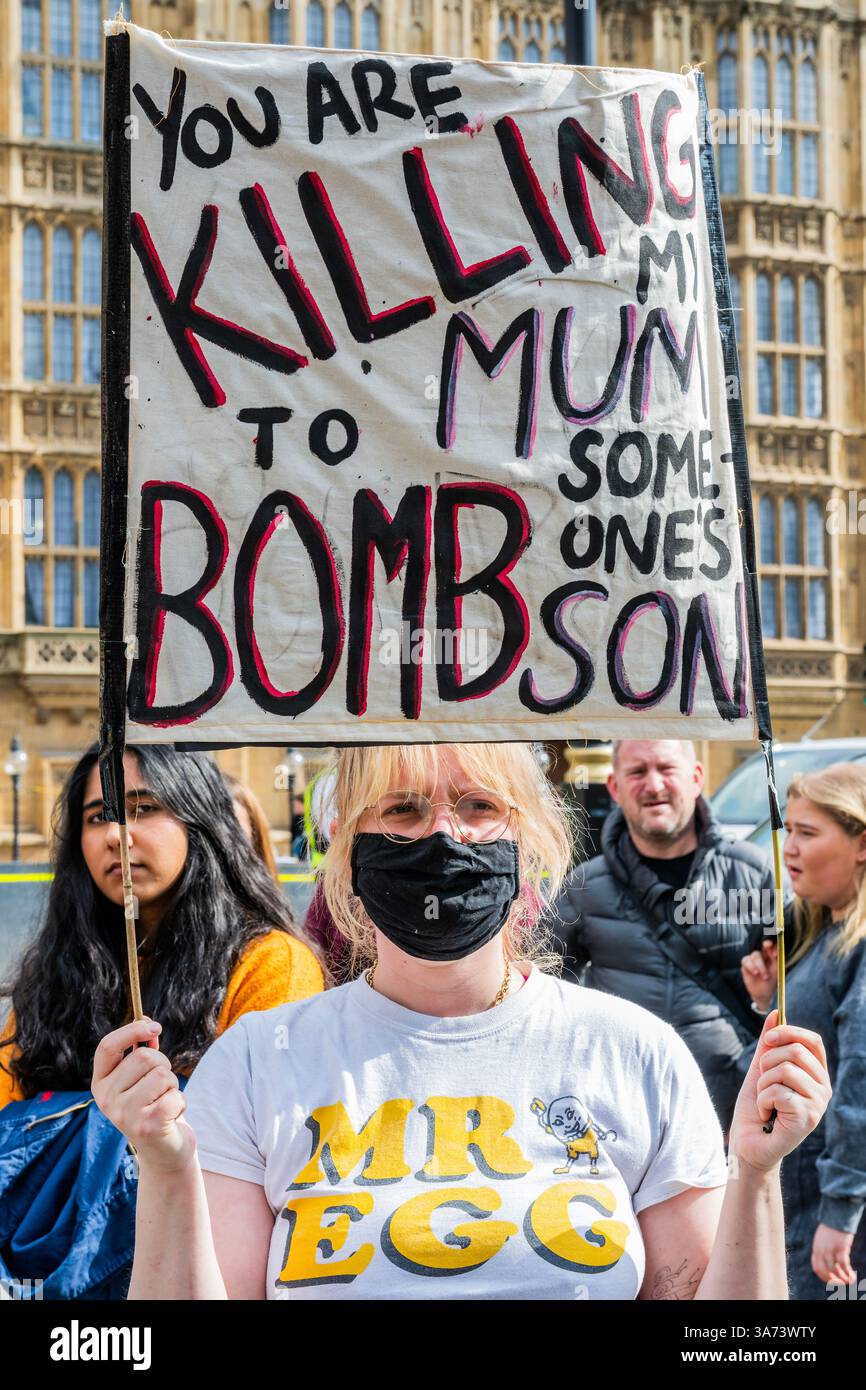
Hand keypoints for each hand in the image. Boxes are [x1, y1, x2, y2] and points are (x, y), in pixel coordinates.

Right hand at [91, 1017, 195, 1174]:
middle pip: (144, 1057)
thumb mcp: (143, 1079)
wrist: (163, 1152)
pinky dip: (181, 1102)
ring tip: (165, 1102)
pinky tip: (171, 1116)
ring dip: (173, 1085)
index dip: (131, 1031)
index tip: (155, 1027)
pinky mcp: (146, 1127)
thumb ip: (142, 1052)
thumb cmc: (154, 1107)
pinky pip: (174, 1095)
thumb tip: (148, 1023)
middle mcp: (106, 1099)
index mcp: (100, 1083)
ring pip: (162, 1074)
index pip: (107, 1047)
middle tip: (163, 1085)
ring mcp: (124, 1115)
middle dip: (164, 1065)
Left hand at [728, 1010, 830, 1174]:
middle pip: (796, 1051)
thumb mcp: (761, 1069)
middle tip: (762, 1082)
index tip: (767, 1040)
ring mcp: (818, 1104)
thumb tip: (776, 1013)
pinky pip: (778, 1092)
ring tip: (764, 1100)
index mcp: (816, 1073)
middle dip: (767, 1062)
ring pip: (785, 1070)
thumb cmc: (756, 1107)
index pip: (812, 1040)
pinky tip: (766, 1114)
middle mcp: (823, 1088)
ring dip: (763, 1084)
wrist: (748, 1143)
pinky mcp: (808, 1118)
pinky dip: (762, 1100)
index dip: (788, 1032)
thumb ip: (769, 1044)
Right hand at [740, 938, 777, 1010]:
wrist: (763, 994)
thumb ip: (776, 960)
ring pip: (755, 955)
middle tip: (771, 953)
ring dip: (760, 965)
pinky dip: (751, 966)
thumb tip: (777, 953)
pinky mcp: (745, 964)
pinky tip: (755, 973)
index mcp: (770, 955)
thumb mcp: (776, 971)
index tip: (775, 952)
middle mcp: (761, 955)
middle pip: (762, 945)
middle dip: (766, 946)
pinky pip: (745, 960)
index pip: (771, 946)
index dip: (773, 946)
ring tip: (765, 976)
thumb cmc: (771, 981)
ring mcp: (752, 959)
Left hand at [812, 1224, 855, 1286]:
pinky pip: (843, 1265)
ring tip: (849, 1281)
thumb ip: (824, 1250)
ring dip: (842, 1279)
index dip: (824, 1277)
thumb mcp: (824, 1239)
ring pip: (834, 1270)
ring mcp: (830, 1249)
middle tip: (841, 1284)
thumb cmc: (833, 1227)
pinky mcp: (840, 1247)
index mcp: (816, 1248)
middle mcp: (821, 1250)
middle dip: (833, 1280)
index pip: (816, 1267)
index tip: (832, 1281)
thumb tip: (831, 1266)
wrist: (837, 1214)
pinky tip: (852, 1277)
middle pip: (824, 1271)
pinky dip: (848, 1273)